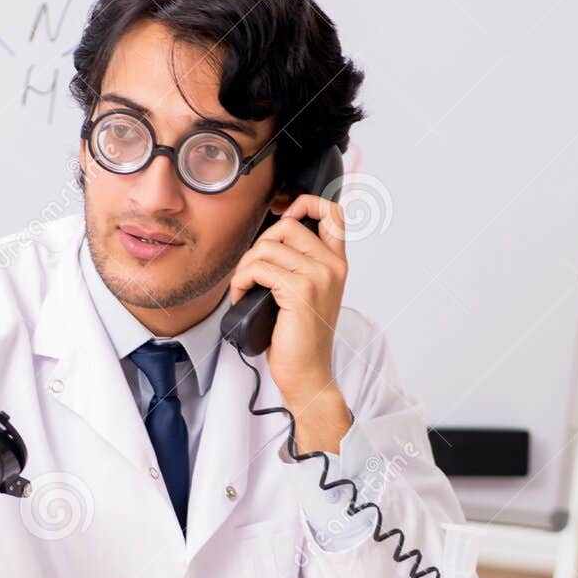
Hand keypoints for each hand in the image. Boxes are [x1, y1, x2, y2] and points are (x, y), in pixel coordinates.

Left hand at [227, 193, 353, 452]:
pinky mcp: (299, 291)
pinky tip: (241, 297)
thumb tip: (271, 236)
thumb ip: (300, 264)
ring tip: (244, 288)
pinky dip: (240, 281)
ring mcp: (318, 277)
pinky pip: (257, 268)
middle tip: (252, 272)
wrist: (307, 374)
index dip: (306, 203)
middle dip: (259, 245)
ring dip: (245, 267)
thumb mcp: (308, 294)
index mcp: (336, 264)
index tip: (284, 215)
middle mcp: (332, 266)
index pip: (333, 212)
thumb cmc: (300, 338)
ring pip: (267, 246)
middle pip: (287, 225)